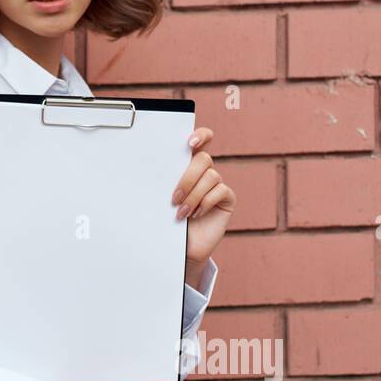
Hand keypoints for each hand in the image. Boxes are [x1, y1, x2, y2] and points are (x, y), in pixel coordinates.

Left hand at [172, 126, 234, 269]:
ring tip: (181, 213)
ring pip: (210, 176)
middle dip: (187, 179)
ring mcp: (218, 184)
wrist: (182, 245)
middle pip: (203, 159)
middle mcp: (205, 171)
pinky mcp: (227, 198)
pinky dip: (205, 203)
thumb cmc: (170, 220)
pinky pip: (220, 191)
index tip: (189, 143)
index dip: (200, 135)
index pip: (202, 140)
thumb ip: (166, 181)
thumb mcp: (164, 199)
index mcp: (188, 165)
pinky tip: (196, 214)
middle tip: (174, 199)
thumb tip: (152, 168)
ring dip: (193, 196)